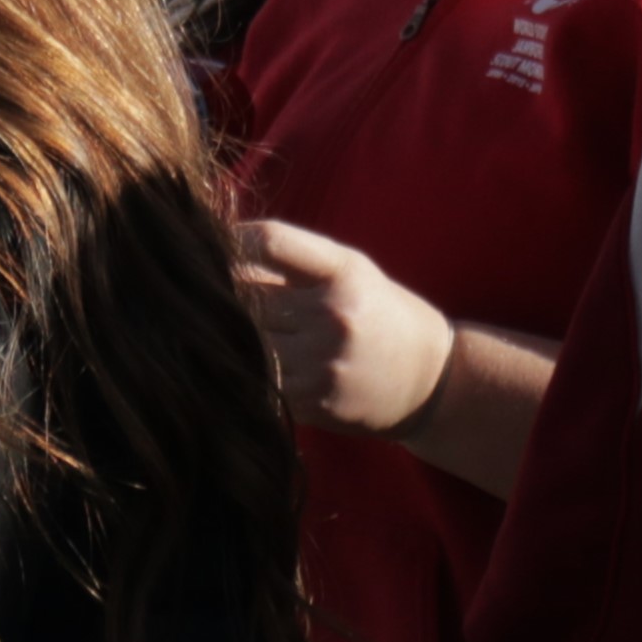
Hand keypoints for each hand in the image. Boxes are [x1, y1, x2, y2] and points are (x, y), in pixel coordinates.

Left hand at [235, 219, 458, 436]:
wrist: (430, 381)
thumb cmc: (381, 315)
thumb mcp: (353, 272)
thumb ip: (294, 261)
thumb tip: (220, 253)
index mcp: (345, 272)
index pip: (271, 241)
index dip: (232, 239)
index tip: (214, 245)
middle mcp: (333, 314)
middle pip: (246, 294)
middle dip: (225, 294)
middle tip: (211, 297)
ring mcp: (320, 362)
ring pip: (245, 339)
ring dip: (234, 336)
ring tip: (235, 333)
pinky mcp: (310, 401)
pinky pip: (258, 377)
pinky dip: (249, 368)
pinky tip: (257, 363)